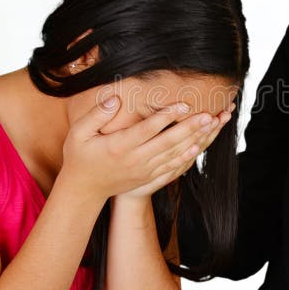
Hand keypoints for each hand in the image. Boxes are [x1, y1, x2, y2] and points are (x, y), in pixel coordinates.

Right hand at [59, 93, 226, 203]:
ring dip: (194, 140)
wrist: (84, 190)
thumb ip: (96, 115)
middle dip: (190, 128)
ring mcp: (143, 171)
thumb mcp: (78, 133)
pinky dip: (185, 158)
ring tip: (210, 126)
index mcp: (119, 146)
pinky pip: (171, 168)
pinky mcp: (148, 178)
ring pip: (173, 154)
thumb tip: (115, 98)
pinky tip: (197, 147)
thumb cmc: (80, 157)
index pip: (148, 129)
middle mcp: (134, 159)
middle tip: (209, 115)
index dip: (167, 116)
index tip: (184, 105)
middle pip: (167, 142)